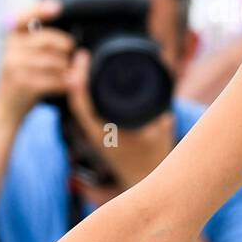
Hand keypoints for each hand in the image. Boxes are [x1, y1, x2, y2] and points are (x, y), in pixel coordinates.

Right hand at [0, 0, 74, 119]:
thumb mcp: (21, 57)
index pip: (24, 17)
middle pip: (46, 40)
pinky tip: (69, 84)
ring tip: (72, 71)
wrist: (4, 110)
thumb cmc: (20, 80)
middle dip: (65, 46)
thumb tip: (64, 32)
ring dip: (67, 67)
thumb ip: (36, 42)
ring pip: (53, 61)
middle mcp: (9, 49)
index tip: (57, 7)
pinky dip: (65, 83)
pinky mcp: (22, 84)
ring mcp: (14, 66)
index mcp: (10, 38)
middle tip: (72, 53)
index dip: (40, 9)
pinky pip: (53, 79)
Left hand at [63, 47, 175, 190]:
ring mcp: (96, 133)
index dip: (78, 78)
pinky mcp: (102, 133)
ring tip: (85, 62)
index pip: (81, 103)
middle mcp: (95, 133)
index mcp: (103, 133)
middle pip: (77, 100)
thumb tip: (165, 93)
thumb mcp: (161, 133)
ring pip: (81, 104)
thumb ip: (162, 113)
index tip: (83, 57)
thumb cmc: (154, 161)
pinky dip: (89, 93)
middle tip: (82, 54)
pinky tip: (92, 81)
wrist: (146, 187)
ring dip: (81, 83)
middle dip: (76, 75)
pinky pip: (89, 109)